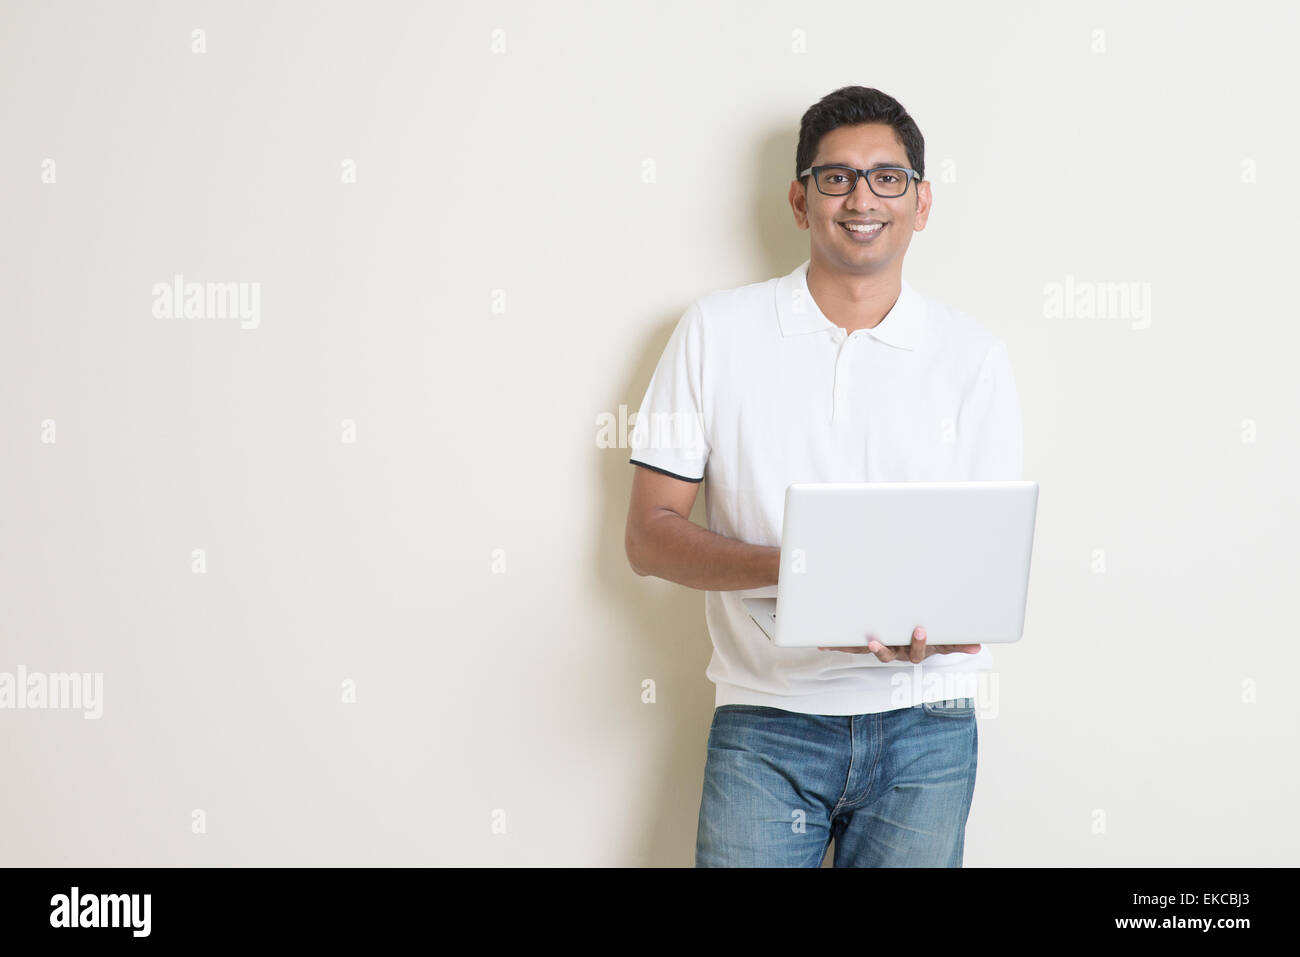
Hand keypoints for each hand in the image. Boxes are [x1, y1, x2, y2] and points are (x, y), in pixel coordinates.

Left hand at [818, 626, 980, 662]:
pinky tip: (820, 641)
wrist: (914, 639)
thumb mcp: (944, 641)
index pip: (918, 650)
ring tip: (835, 643)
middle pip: (887, 655)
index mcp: (915, 650)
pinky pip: (851, 645)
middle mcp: (897, 652)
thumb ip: (958, 643)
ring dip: (852, 647)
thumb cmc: (930, 638)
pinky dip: (837, 643)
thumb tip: (978, 646)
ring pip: (865, 650)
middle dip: (880, 650)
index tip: (921, 629)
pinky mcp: (866, 644)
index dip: (919, 642)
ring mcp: (882, 648)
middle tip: (874, 642)